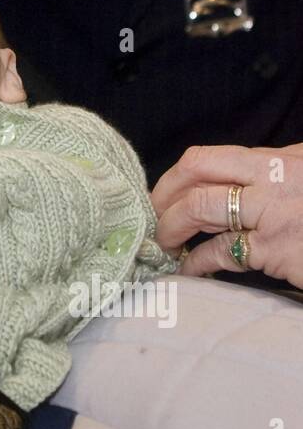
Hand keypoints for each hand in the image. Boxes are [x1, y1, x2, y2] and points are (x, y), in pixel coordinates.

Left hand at [152, 143, 302, 286]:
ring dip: (170, 227)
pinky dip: (196, 262)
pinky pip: (220, 252)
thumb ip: (269, 174)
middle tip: (153, 217)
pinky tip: (187, 270)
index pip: (209, 158)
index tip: (166, 195)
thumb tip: (233, 182)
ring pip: (198, 207)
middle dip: (163, 195)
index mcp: (276, 159)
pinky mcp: (274, 248)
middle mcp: (271, 177)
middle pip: (195, 172)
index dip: (177, 178)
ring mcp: (270, 211)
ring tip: (164, 245)